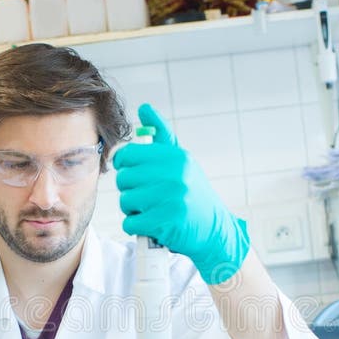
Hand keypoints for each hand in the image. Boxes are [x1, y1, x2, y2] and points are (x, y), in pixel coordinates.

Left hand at [113, 103, 250, 283]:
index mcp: (176, 157)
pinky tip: (151, 224)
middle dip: (130, 190)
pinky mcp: (167, 222)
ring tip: (151, 210)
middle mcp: (176, 174)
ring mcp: (172, 198)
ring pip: (126, 201)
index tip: (132, 173)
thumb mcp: (182, 162)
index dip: (124, 166)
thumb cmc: (192, 194)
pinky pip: (130, 222)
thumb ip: (161, 136)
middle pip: (124, 179)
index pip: (128, 155)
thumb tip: (145, 107)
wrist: (215, 231)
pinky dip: (136, 226)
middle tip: (146, 196)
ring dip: (133, 210)